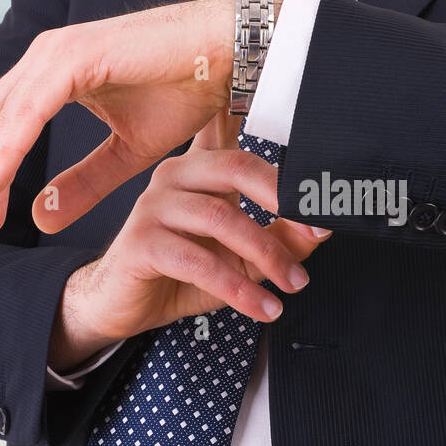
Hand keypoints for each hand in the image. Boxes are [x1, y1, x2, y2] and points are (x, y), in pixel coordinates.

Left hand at [0, 0, 251, 239]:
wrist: (228, 53)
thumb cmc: (186, 90)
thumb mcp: (127, 154)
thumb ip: (83, 183)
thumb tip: (39, 218)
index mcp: (51, 76)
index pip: (0, 134)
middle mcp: (44, 60)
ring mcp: (55, 54)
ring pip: (0, 121)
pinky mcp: (73, 56)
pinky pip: (28, 111)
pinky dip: (7, 150)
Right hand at [46, 113, 329, 370]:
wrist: (124, 306)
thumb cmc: (182, 274)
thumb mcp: (243, 259)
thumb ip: (280, 238)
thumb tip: (322, 226)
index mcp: (202, 168)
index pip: (240, 139)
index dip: (281, 150)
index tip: (318, 177)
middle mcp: (175, 175)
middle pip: (236, 167)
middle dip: (283, 199)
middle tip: (318, 230)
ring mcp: (153, 205)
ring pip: (220, 217)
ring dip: (266, 254)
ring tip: (292, 284)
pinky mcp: (140, 241)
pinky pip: (197, 261)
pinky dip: (236, 287)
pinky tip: (261, 307)